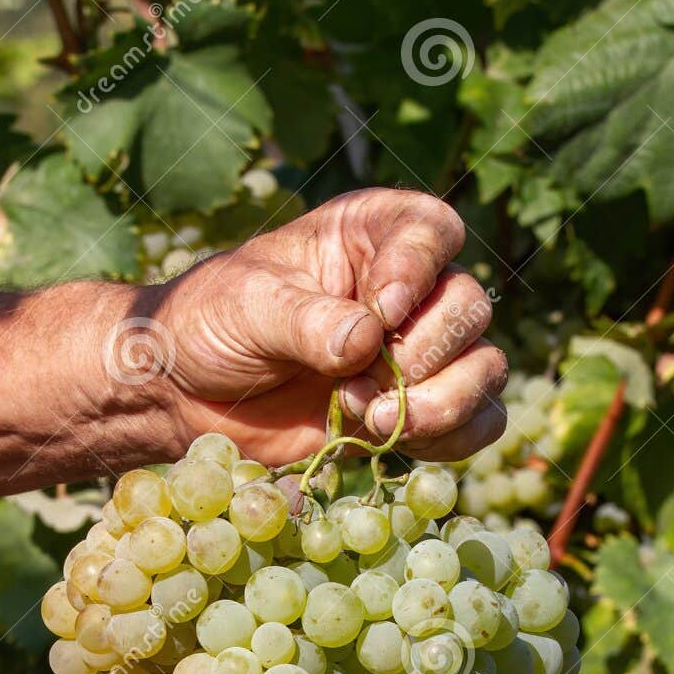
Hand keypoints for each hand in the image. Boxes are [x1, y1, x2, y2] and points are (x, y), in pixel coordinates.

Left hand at [139, 188, 507, 467]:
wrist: (188, 395)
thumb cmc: (212, 325)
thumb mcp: (246, 307)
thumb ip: (305, 320)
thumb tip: (365, 342)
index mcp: (369, 235)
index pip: (433, 231)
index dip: (419, 271)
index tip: (381, 311)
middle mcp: (408, 289)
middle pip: (468, 307)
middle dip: (424, 354)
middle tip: (359, 385)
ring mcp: (417, 355)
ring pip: (485, 368)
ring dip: (443, 403)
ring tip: (372, 421)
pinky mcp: (417, 412)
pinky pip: (477, 422)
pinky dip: (454, 439)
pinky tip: (398, 442)